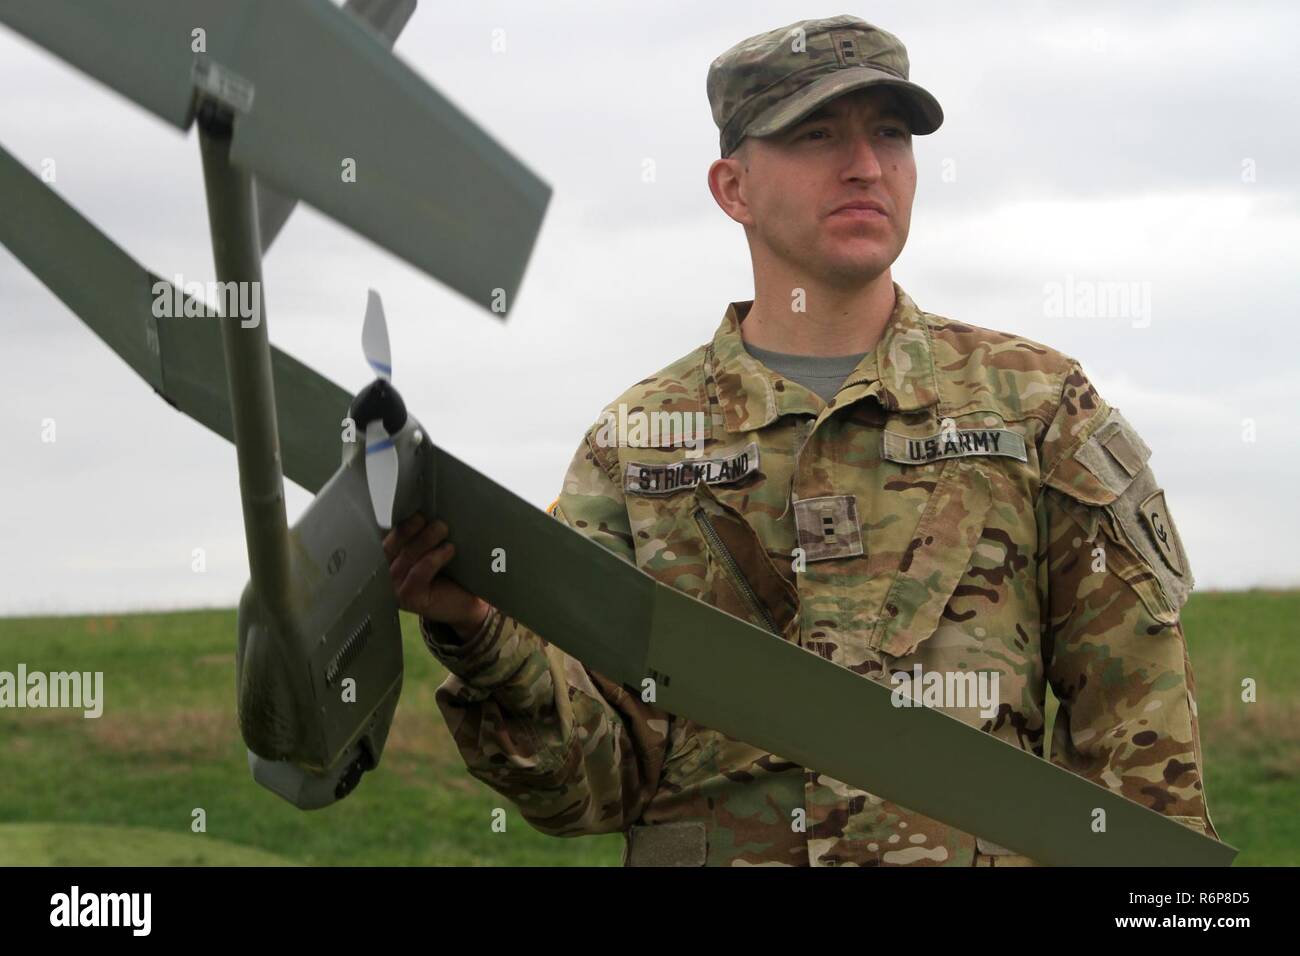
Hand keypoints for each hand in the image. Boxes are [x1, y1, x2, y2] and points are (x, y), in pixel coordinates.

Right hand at [383, 514, 490, 639]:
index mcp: (390, 559)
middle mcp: (387, 574)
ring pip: (406, 556)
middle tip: (426, 516)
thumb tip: (425, 507)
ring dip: (425, 539)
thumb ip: (422, 533)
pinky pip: (418, 572)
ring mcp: (396, 587)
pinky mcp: (410, 597)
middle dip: (408, 528)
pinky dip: (434, 558)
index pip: (385, 537)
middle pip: (390, 545)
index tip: (412, 508)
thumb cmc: (449, 573)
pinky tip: (448, 549)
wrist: (467, 602)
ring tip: (442, 527)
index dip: (397, 523)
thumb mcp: (433, 549)